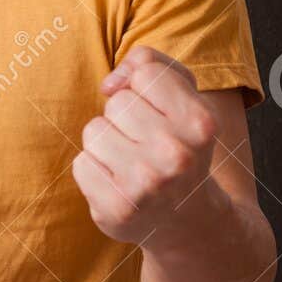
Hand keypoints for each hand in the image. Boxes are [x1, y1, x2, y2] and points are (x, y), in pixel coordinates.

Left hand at [72, 46, 221, 245]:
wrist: (187, 218)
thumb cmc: (179, 142)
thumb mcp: (183, 94)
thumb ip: (150, 63)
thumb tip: (109, 84)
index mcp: (200, 122)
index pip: (145, 72)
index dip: (146, 89)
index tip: (160, 113)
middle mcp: (177, 154)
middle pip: (117, 101)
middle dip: (126, 118)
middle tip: (148, 145)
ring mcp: (146, 184)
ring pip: (94, 130)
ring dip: (107, 144)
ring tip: (133, 164)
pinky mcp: (117, 208)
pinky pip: (81, 164)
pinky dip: (94, 171)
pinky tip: (120, 185)